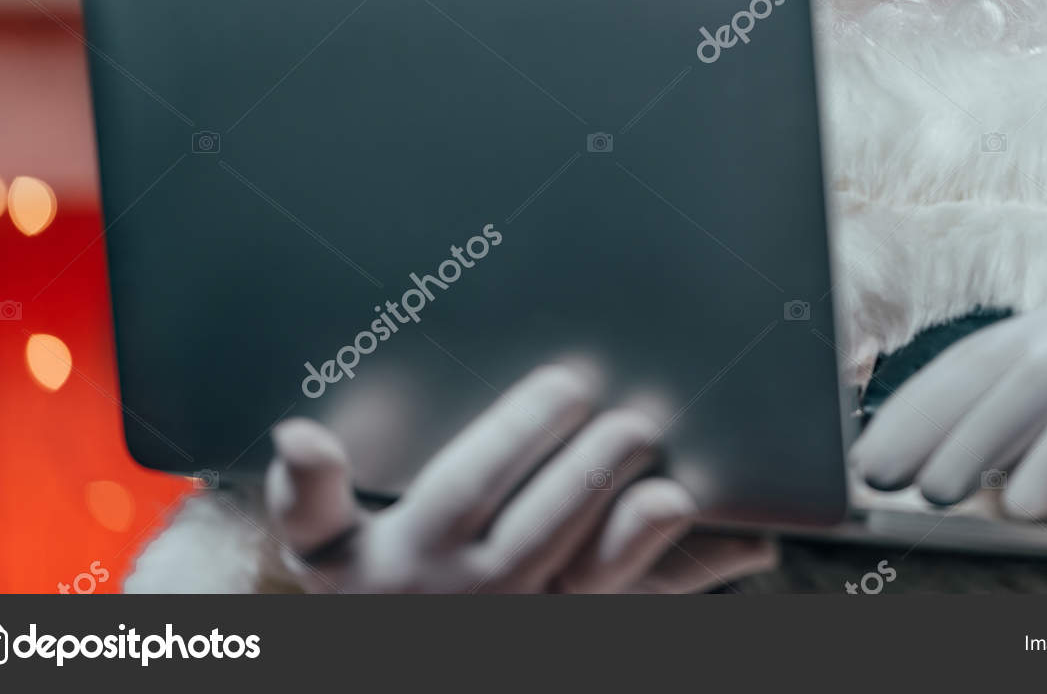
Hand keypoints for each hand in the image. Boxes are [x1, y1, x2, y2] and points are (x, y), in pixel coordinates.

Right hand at [265, 363, 776, 592]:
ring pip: (594, 584)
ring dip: (638, 539)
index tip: (565, 384)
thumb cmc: (368, 591)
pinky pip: (646, 607)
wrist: (404, 662)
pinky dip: (699, 574)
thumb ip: (309, 495)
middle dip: (590, 474)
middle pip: (541, 533)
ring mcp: (540, 621)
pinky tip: (751, 541)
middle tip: (633, 419)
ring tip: (675, 489)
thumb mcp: (325, 552)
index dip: (521, 435)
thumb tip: (295, 431)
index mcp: (417, 554)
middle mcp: (481, 594)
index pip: (471, 489)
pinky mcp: (587, 633)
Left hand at [849, 291, 1046, 518]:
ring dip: (974, 441)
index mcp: (1040, 331)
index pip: (959, 365)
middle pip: (979, 373)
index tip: (864, 450)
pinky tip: (1028, 501)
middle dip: (922, 422)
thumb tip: (957, 466)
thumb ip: (1025, 420)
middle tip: (877, 476)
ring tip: (934, 492)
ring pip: (1025, 390)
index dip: (909, 406)